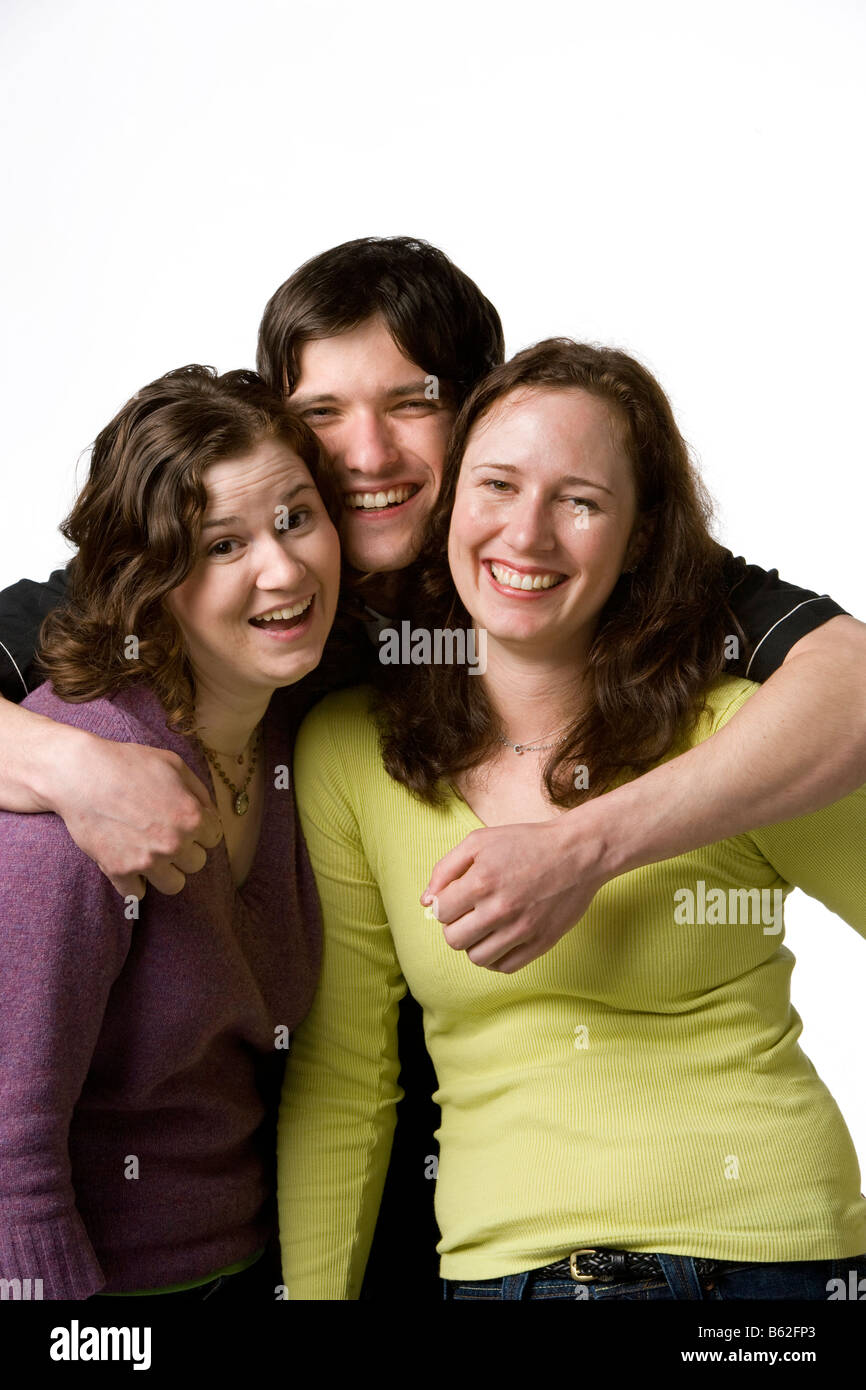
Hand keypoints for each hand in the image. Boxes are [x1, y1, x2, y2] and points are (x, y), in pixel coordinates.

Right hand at [52, 730, 222, 898]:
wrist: (80, 774)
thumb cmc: (128, 763)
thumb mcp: (173, 764)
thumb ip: (199, 792)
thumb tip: (210, 814)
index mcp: (191, 817)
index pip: (214, 838)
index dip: (200, 828)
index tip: (182, 822)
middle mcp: (173, 843)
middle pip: (197, 863)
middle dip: (184, 849)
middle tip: (163, 834)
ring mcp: (146, 861)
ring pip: (174, 885)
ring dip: (166, 872)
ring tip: (151, 854)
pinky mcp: (119, 871)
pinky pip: (137, 893)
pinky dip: (134, 882)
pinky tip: (129, 863)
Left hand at [420, 818, 608, 971]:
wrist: (578, 852)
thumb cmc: (527, 842)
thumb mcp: (480, 841)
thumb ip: (446, 869)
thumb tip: (426, 901)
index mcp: (481, 882)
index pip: (440, 912)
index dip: (444, 905)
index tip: (457, 898)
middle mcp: (499, 909)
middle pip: (454, 939)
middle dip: (455, 926)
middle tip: (470, 912)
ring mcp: (522, 930)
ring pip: (477, 958)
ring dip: (474, 943)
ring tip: (485, 926)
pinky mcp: (541, 943)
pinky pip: (505, 967)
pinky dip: (496, 958)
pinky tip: (500, 939)